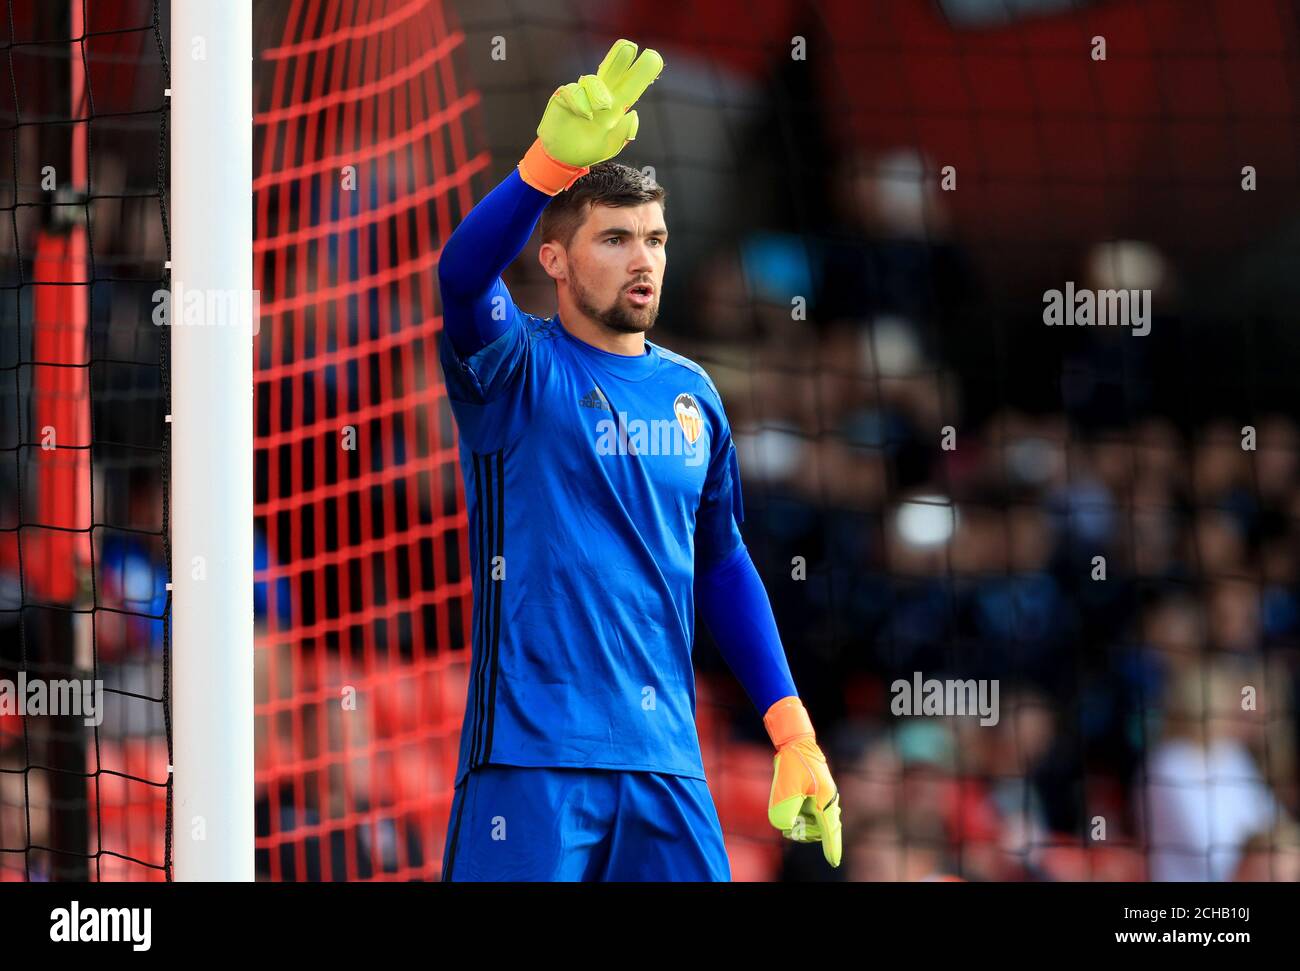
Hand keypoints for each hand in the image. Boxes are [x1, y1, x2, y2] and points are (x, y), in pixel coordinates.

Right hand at [535, 38, 662, 168]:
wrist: (562, 158)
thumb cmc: (589, 150)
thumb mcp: (610, 145)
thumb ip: (624, 133)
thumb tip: (633, 114)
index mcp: (616, 106)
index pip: (631, 86)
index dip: (642, 73)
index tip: (654, 58)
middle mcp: (600, 95)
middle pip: (613, 71)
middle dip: (620, 58)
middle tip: (630, 46)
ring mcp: (582, 94)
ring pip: (592, 81)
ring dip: (598, 92)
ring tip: (602, 108)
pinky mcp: (564, 96)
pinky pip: (572, 90)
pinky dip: (579, 102)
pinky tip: (583, 115)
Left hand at [765, 698, 842, 867]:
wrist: (796, 743)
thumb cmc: (793, 762)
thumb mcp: (786, 787)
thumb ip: (785, 810)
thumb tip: (786, 826)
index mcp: (825, 800)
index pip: (829, 829)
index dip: (831, 847)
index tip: (834, 862)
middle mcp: (828, 800)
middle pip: (819, 829)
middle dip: (804, 832)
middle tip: (789, 831)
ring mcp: (823, 798)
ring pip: (814, 822)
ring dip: (801, 824)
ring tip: (789, 817)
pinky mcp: (817, 796)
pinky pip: (810, 814)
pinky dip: (800, 816)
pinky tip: (792, 807)